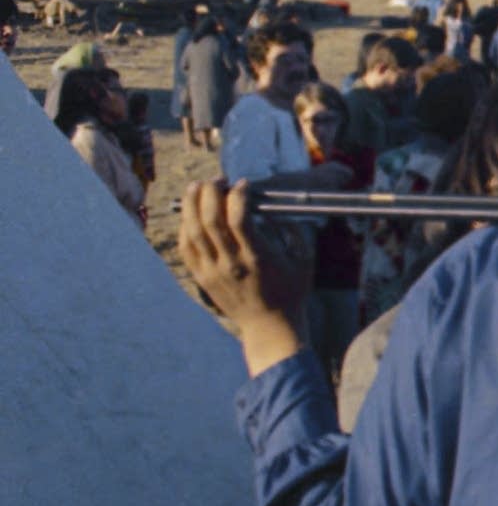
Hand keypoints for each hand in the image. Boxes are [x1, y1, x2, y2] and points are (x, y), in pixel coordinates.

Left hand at [178, 180, 305, 374]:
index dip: (238, 195)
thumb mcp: (304, 259)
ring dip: (191, 204)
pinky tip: (190, 212)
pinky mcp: (201, 277)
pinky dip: (184, 225)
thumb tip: (271, 206)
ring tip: (197, 186)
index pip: (239, 218)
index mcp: (259, 258)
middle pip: (210, 220)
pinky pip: (185, 247)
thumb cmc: (291, 290)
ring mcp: (212, 271)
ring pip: (192, 230)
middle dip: (211, 192)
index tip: (243, 183)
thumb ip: (291, 230)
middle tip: (217, 179)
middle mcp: (231, 264)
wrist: (270, 326)